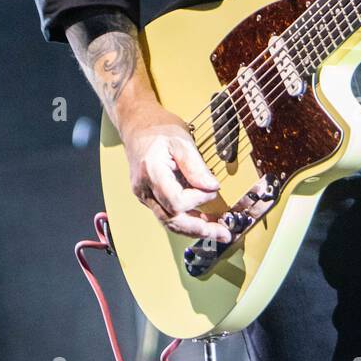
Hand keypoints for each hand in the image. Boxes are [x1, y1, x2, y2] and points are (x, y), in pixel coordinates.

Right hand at [119, 103, 233, 241]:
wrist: (137, 126)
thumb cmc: (158, 129)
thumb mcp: (182, 140)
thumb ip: (196, 166)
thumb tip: (212, 188)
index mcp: (152, 172)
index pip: (176, 201)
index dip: (198, 199)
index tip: (213, 188)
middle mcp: (144, 189)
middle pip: (171, 220)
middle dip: (199, 229)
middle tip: (223, 234)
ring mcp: (144, 196)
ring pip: (169, 221)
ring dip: (193, 228)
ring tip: (216, 231)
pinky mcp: (149, 197)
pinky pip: (167, 214)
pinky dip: (185, 219)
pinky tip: (202, 220)